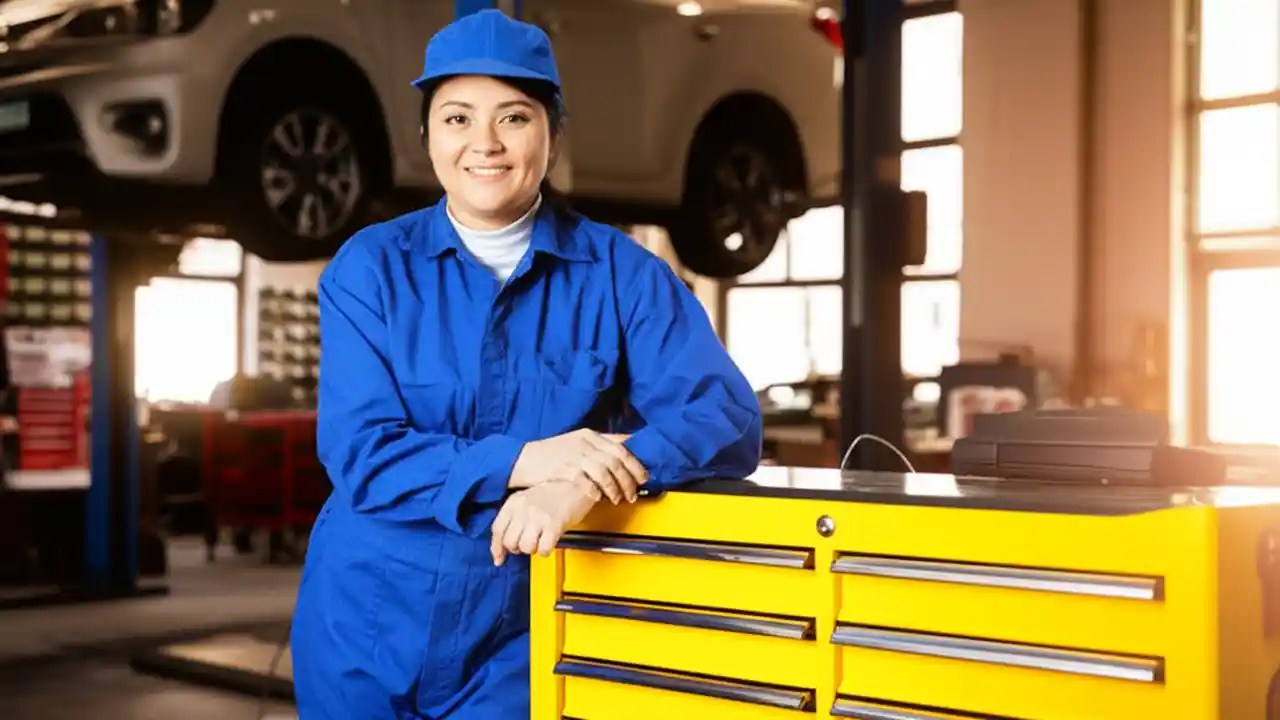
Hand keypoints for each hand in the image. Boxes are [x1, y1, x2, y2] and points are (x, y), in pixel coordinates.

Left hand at [490, 477, 600, 565]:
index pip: (497, 529)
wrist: (578, 483)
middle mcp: (524, 509)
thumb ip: (514, 519)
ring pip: (525, 547)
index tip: (499, 558)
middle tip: (528, 543)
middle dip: (518, 548)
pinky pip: (543, 549)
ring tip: (540, 541)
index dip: (496, 547)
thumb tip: (503, 547)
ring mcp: (538, 517)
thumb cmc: (555, 493)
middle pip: (510, 541)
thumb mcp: (527, 500)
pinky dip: (545, 550)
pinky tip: (549, 542)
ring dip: (533, 549)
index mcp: (515, 502)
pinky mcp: (554, 525)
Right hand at [509, 428, 647, 503]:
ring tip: (618, 499)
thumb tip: (623, 450)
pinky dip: (595, 491)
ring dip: (614, 488)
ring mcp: (573, 456)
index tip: (643, 477)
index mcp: (589, 435)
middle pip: (615, 461)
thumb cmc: (550, 454)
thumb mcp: (575, 443)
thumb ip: (597, 447)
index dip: (635, 464)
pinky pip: (585, 481)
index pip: (621, 448)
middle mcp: (584, 443)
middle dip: (628, 480)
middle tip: (633, 493)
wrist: (522, 459)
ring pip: (604, 472)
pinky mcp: (562, 470)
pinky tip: (598, 498)